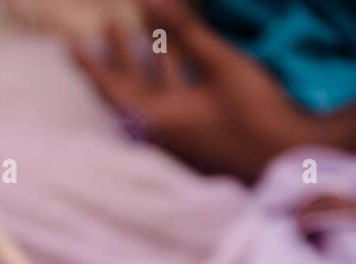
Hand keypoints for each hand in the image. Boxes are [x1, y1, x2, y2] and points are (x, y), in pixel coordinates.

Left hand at [73, 0, 314, 182]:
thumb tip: (152, 0)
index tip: (71, 45)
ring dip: (147, 57)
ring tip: (141, 23)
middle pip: (129, 85)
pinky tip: (173, 51)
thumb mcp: (220, 65)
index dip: (90, 65)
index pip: (110, 88)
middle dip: (120, 52)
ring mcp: (174, 132)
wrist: (284, 156)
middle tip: (111, 22)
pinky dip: (166, 72)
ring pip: (152, 88)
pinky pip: (169, 97)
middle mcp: (157, 129)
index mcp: (154, 119)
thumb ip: (186, 33)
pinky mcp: (192, 132)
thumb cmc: (252, 111)